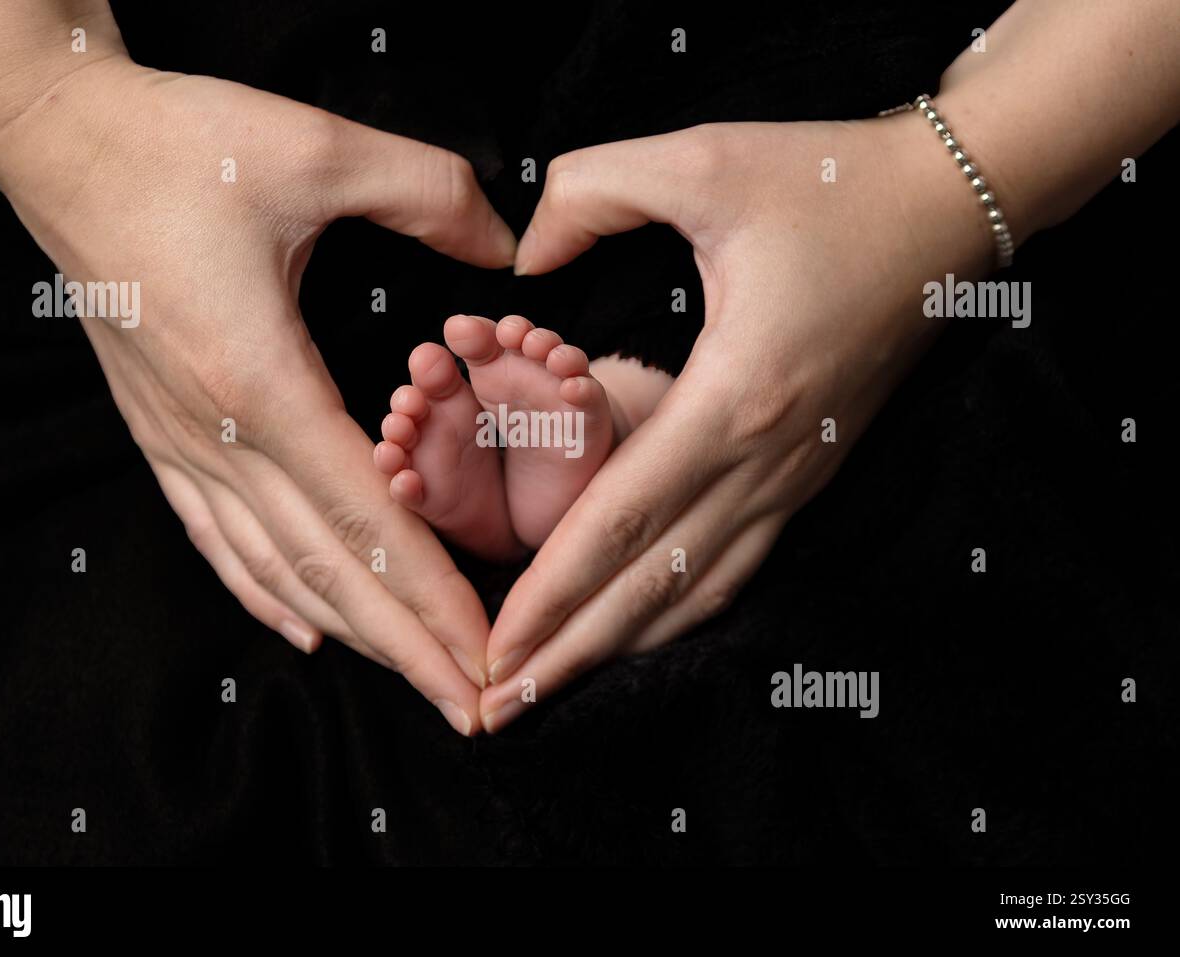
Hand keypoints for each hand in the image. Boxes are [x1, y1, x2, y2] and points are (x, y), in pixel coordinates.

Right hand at [0, 55, 516, 733]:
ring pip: (273, 566)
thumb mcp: (316, 146)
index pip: (367, 519)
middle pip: (326, 569)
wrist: (63, 142)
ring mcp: (181, 441)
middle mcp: (216, 432)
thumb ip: (426, 190)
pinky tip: (302, 629)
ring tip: (410, 680)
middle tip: (472, 710)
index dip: (433, 598)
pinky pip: (216, 537)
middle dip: (405, 648)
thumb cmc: (180, 145)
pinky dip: (264, 591)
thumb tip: (504, 242)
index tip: (485, 658)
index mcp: (261, 379)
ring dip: (349, 633)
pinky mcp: (160, 432)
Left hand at [479, 112, 995, 730]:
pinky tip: (641, 635)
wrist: (948, 207)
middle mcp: (771, 459)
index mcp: (736, 397)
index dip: (551, 591)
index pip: (621, 520)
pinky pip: (738, 566)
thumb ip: (591, 192)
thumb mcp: (703, 159)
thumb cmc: (832, 183)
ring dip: (622, 646)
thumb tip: (520, 254)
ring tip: (554, 690)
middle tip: (499, 709)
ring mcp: (798, 476)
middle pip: (655, 583)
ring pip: (700, 591)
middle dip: (570, 651)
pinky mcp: (811, 472)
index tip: (493, 647)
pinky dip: (682, 613)